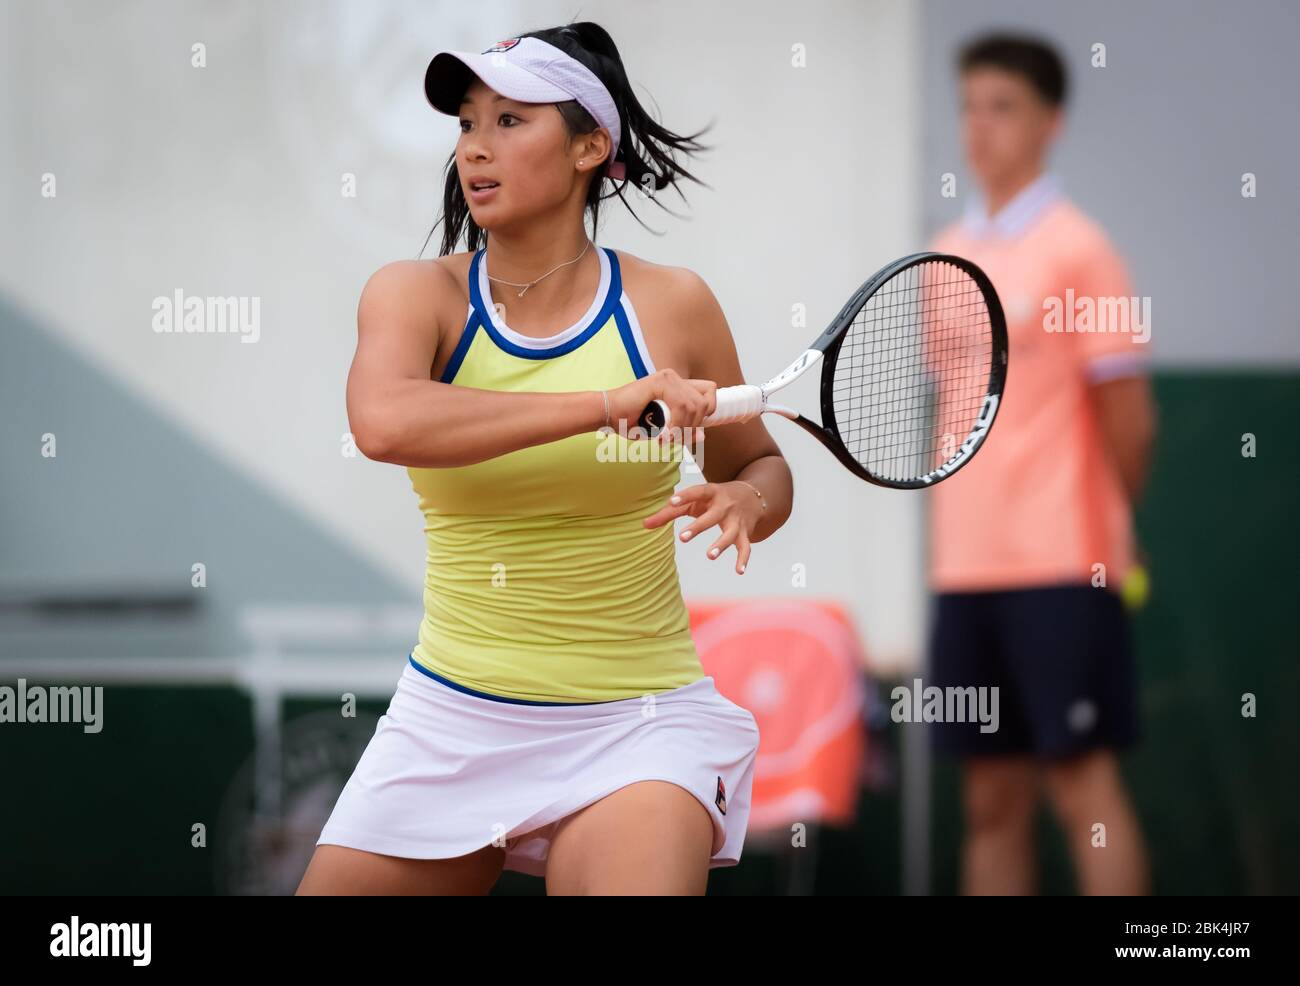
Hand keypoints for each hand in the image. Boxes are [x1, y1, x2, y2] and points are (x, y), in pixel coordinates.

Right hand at [606, 368, 716, 441]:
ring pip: (695, 406)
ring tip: (668, 439)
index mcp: (678, 385)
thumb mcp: (664, 429)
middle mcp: (675, 378)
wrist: (608, 414)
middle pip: (705, 402)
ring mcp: (668, 377)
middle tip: (676, 439)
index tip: (693, 429)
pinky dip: (677, 424)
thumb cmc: (631, 421)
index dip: (708, 412)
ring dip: (684, 428)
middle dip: (694, 426)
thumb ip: (684, 430)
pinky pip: (681, 405)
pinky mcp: (660, 381)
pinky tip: (665, 433)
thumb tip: (702, 436)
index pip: (710, 392)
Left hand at [643, 481, 763, 573]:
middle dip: (698, 527)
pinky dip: (743, 559)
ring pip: (730, 533)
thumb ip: (669, 512)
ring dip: (721, 544)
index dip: (685, 495)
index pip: (698, 492)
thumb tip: (644, 525)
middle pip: (712, 517)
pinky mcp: (745, 533)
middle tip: (682, 538)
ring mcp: (736, 520)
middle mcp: (725, 506)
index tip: (672, 501)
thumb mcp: (694, 502)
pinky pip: (745, 547)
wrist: (753, 496)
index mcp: (711, 493)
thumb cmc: (714, 500)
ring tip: (709, 556)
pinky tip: (739, 571)